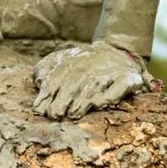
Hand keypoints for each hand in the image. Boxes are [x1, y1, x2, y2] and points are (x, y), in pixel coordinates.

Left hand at [33, 41, 150, 119]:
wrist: (117, 52)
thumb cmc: (84, 63)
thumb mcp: (61, 60)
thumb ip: (47, 69)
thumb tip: (38, 82)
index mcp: (70, 64)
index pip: (55, 81)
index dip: (46, 96)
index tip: (40, 110)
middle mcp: (89, 68)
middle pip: (72, 85)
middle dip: (62, 101)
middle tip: (55, 115)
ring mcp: (108, 74)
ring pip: (93, 88)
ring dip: (82, 102)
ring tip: (73, 114)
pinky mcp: (127, 79)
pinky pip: (118, 89)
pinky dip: (110, 96)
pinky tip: (99, 105)